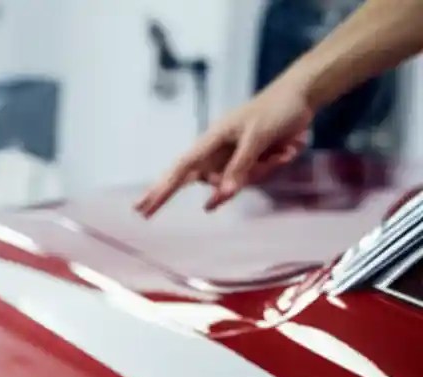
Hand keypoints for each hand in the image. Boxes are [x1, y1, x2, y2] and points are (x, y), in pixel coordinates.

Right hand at [135, 79, 312, 217]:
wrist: (301, 97)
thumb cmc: (276, 110)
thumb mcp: (258, 136)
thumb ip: (240, 166)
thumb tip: (223, 195)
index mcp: (212, 140)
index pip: (181, 169)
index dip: (161, 189)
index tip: (143, 206)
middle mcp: (217, 152)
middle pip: (194, 179)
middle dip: (172, 193)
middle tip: (141, 213)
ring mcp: (232, 159)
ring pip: (233, 183)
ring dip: (260, 171)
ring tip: (283, 149)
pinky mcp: (249, 164)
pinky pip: (252, 179)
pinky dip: (270, 167)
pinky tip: (284, 152)